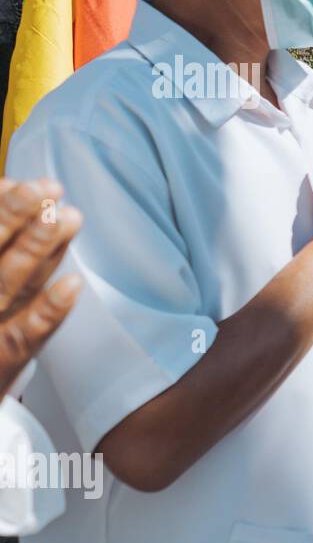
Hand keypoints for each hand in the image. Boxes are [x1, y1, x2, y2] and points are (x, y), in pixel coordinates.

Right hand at [0, 179, 83, 396]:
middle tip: (50, 186)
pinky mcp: (4, 358)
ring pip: (12, 285)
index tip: (31, 183)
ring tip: (72, 217)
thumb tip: (10, 188)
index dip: (6, 209)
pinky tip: (74, 284)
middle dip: (18, 217)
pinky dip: (50, 310)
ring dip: (40, 251)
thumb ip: (1, 234)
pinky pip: (26, 334)